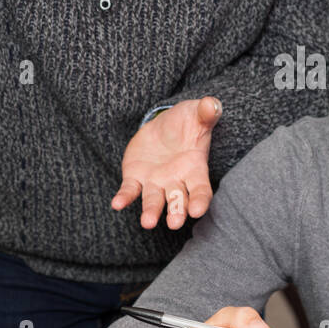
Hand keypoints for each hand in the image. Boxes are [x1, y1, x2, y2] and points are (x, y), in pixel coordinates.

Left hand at [113, 97, 221, 229]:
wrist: (163, 126)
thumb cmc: (187, 121)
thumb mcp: (197, 113)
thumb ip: (206, 112)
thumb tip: (211, 104)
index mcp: (195, 169)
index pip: (201, 190)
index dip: (200, 200)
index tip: (197, 210)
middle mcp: (176, 181)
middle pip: (178, 200)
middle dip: (177, 211)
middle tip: (175, 223)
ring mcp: (155, 182)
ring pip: (154, 200)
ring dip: (151, 212)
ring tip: (147, 222)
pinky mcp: (136, 179)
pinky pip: (130, 190)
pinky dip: (124, 197)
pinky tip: (117, 204)